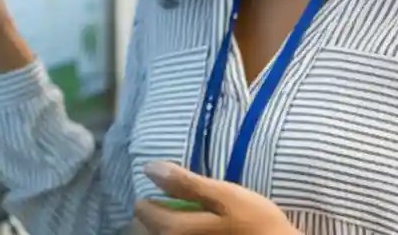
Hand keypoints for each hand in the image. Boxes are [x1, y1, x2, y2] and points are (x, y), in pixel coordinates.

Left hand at [134, 161, 300, 234]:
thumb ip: (185, 183)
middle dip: (154, 217)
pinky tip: (195, 234)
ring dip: (163, 230)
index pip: (141, 210)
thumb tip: (149, 168)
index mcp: (173, 230)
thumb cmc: (255, 224)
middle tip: (179, 210)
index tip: (174, 195)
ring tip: (187, 224)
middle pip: (142, 230)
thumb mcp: (225, 195)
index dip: (156, 197)